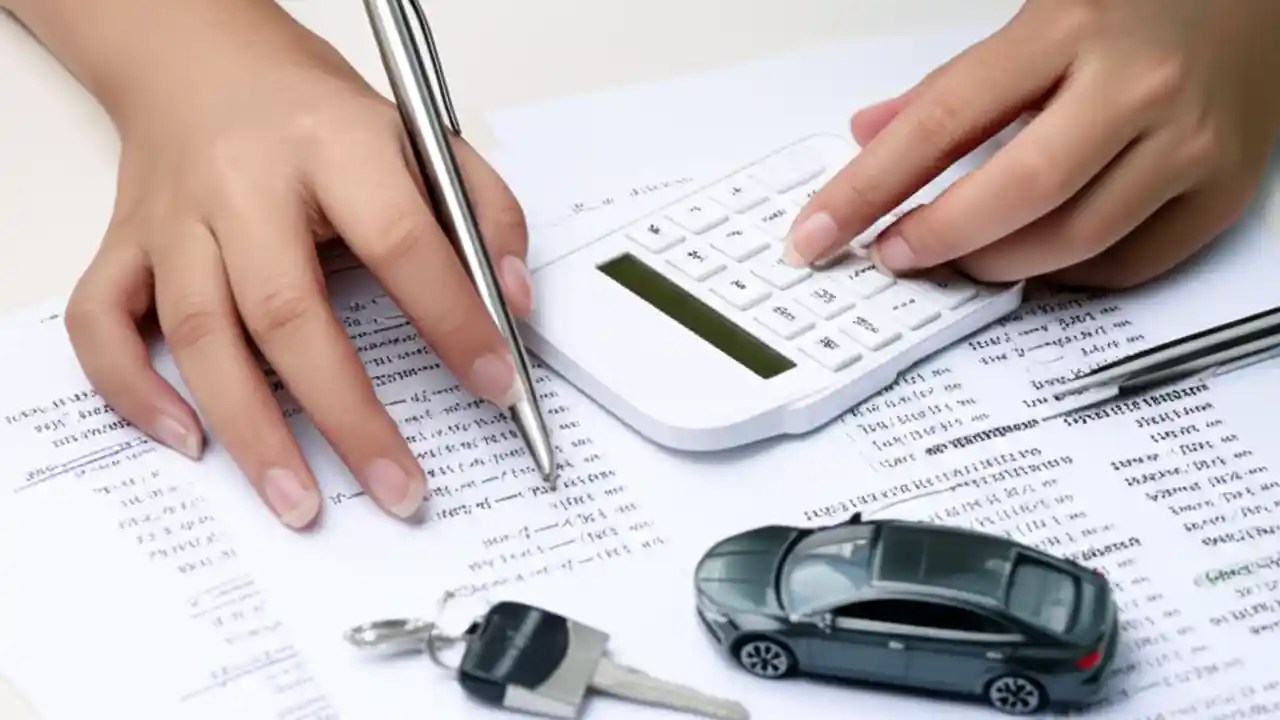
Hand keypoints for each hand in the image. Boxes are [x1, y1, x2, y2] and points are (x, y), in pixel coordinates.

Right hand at [56, 1, 531, 527]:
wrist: (201, 57)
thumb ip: (482, 211)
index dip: (452, 319)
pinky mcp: (126, 245)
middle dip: (348, 415)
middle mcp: (242, 183)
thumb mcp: (419, 133)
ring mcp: (174, 219)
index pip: (399, 240)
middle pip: (288, 310)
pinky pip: (104, 323)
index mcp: (331, 143)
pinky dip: (133, 389)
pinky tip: (186, 439)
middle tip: (399, 490)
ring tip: (300, 503)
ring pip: (199, 334)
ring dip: (251, 430)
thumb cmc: (316, 110)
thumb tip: (514, 306)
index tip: (496, 383)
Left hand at [785, 0, 1279, 288]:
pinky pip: (1125, 265)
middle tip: (893, 254)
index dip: (868, 188)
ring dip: (994, 266)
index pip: (941, 123)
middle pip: (1014, 195)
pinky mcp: (1223, 191)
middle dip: (936, 239)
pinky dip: (1064, 275)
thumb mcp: (1036, 16)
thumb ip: (951, 84)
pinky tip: (1032, 256)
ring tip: (958, 256)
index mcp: (1070, 26)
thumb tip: (870, 138)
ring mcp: (1190, 143)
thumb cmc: (1139, 3)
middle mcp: (1136, 86)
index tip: (818, 232)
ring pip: (1070, 243)